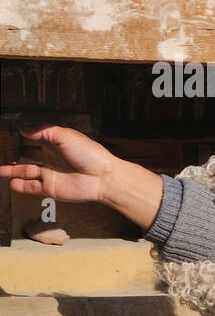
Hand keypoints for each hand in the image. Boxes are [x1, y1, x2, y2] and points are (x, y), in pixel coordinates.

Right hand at [0, 125, 117, 203]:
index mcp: (54, 142)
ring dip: (10, 170)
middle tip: (1, 150)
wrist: (103, 178)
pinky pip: (30, 187)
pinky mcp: (49, 188)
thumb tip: (23, 128)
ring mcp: (49, 173)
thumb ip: (42, 131)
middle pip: (25, 154)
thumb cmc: (89, 154)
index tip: (5, 133)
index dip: (19, 135)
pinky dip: (19, 186)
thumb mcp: (64, 135)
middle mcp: (50, 157)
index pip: (31, 137)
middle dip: (12, 152)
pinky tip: (11, 182)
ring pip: (24, 171)